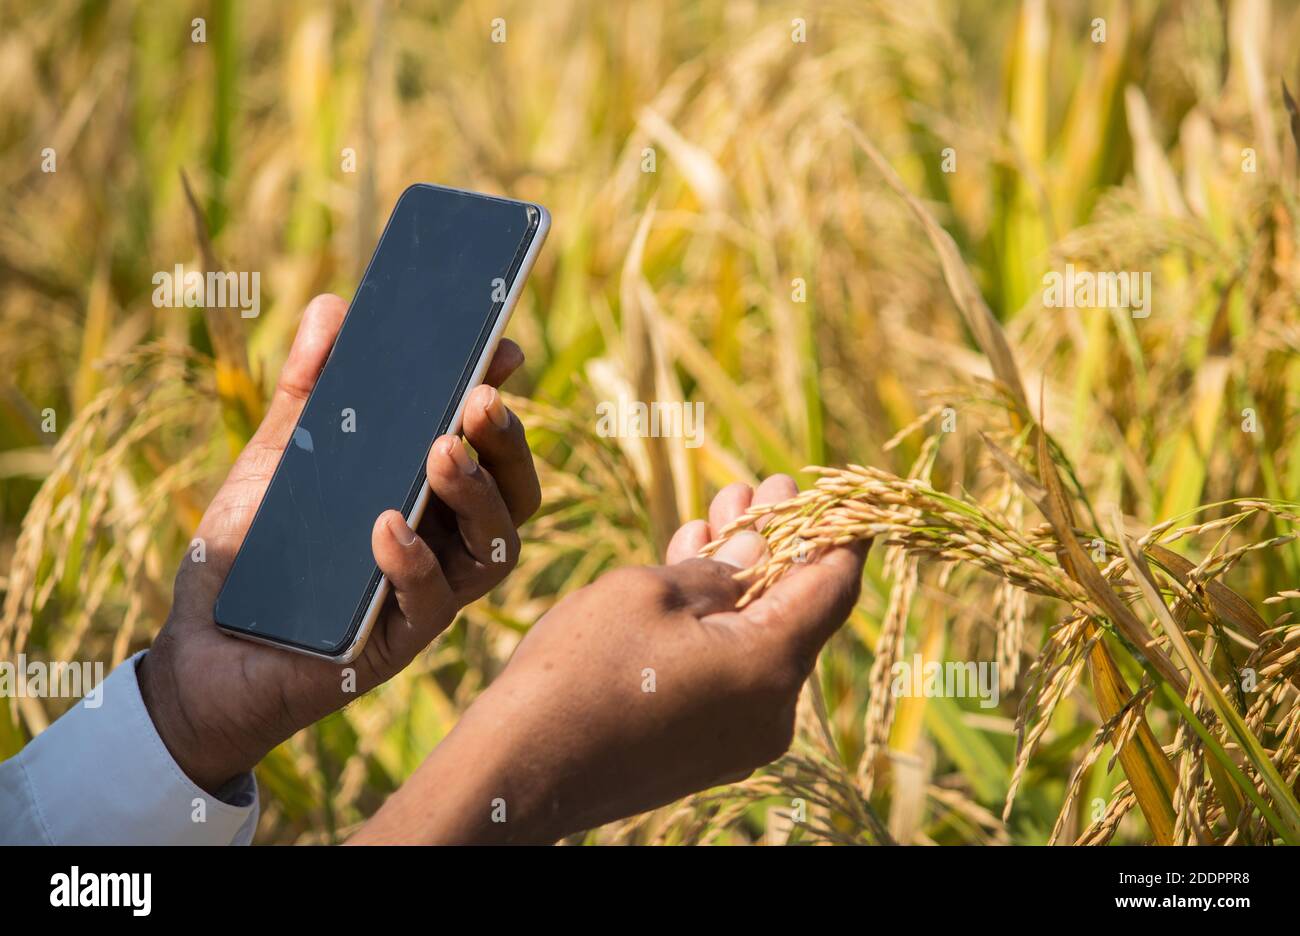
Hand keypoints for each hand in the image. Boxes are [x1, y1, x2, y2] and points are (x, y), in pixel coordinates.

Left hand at [138, 295, 541, 791]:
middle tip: (479, 401)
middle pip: (514, 494)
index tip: (504, 350)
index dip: (504, 399)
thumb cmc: (250, 550)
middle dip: (507, 443)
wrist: (199, 649)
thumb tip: (333, 308)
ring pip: (494, 549)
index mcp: (428, 496)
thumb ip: (307, 389)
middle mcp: (445, 543)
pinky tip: (385, 527)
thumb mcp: (275, 457)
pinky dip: (414, 562)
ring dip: (476, 496)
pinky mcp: (395, 644)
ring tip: (439, 452)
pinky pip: (431, 606)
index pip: (489, 446)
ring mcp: (427, 595)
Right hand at [353, 475, 867, 843]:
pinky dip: (717, 623)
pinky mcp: (707, 749)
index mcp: (770, 665)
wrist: (519, 771)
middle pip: (794, 610)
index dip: (840, 532)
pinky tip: (689, 575)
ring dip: (738, 578)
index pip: (833, 585)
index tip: (841, 496)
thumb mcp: (648, 592)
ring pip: (757, 639)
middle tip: (759, 488)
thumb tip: (753, 558)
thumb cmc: (579, 670)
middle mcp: (771, 710)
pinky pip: (731, 672)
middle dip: (773, 542)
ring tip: (716, 514)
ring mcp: (740, 737)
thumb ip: (716, 570)